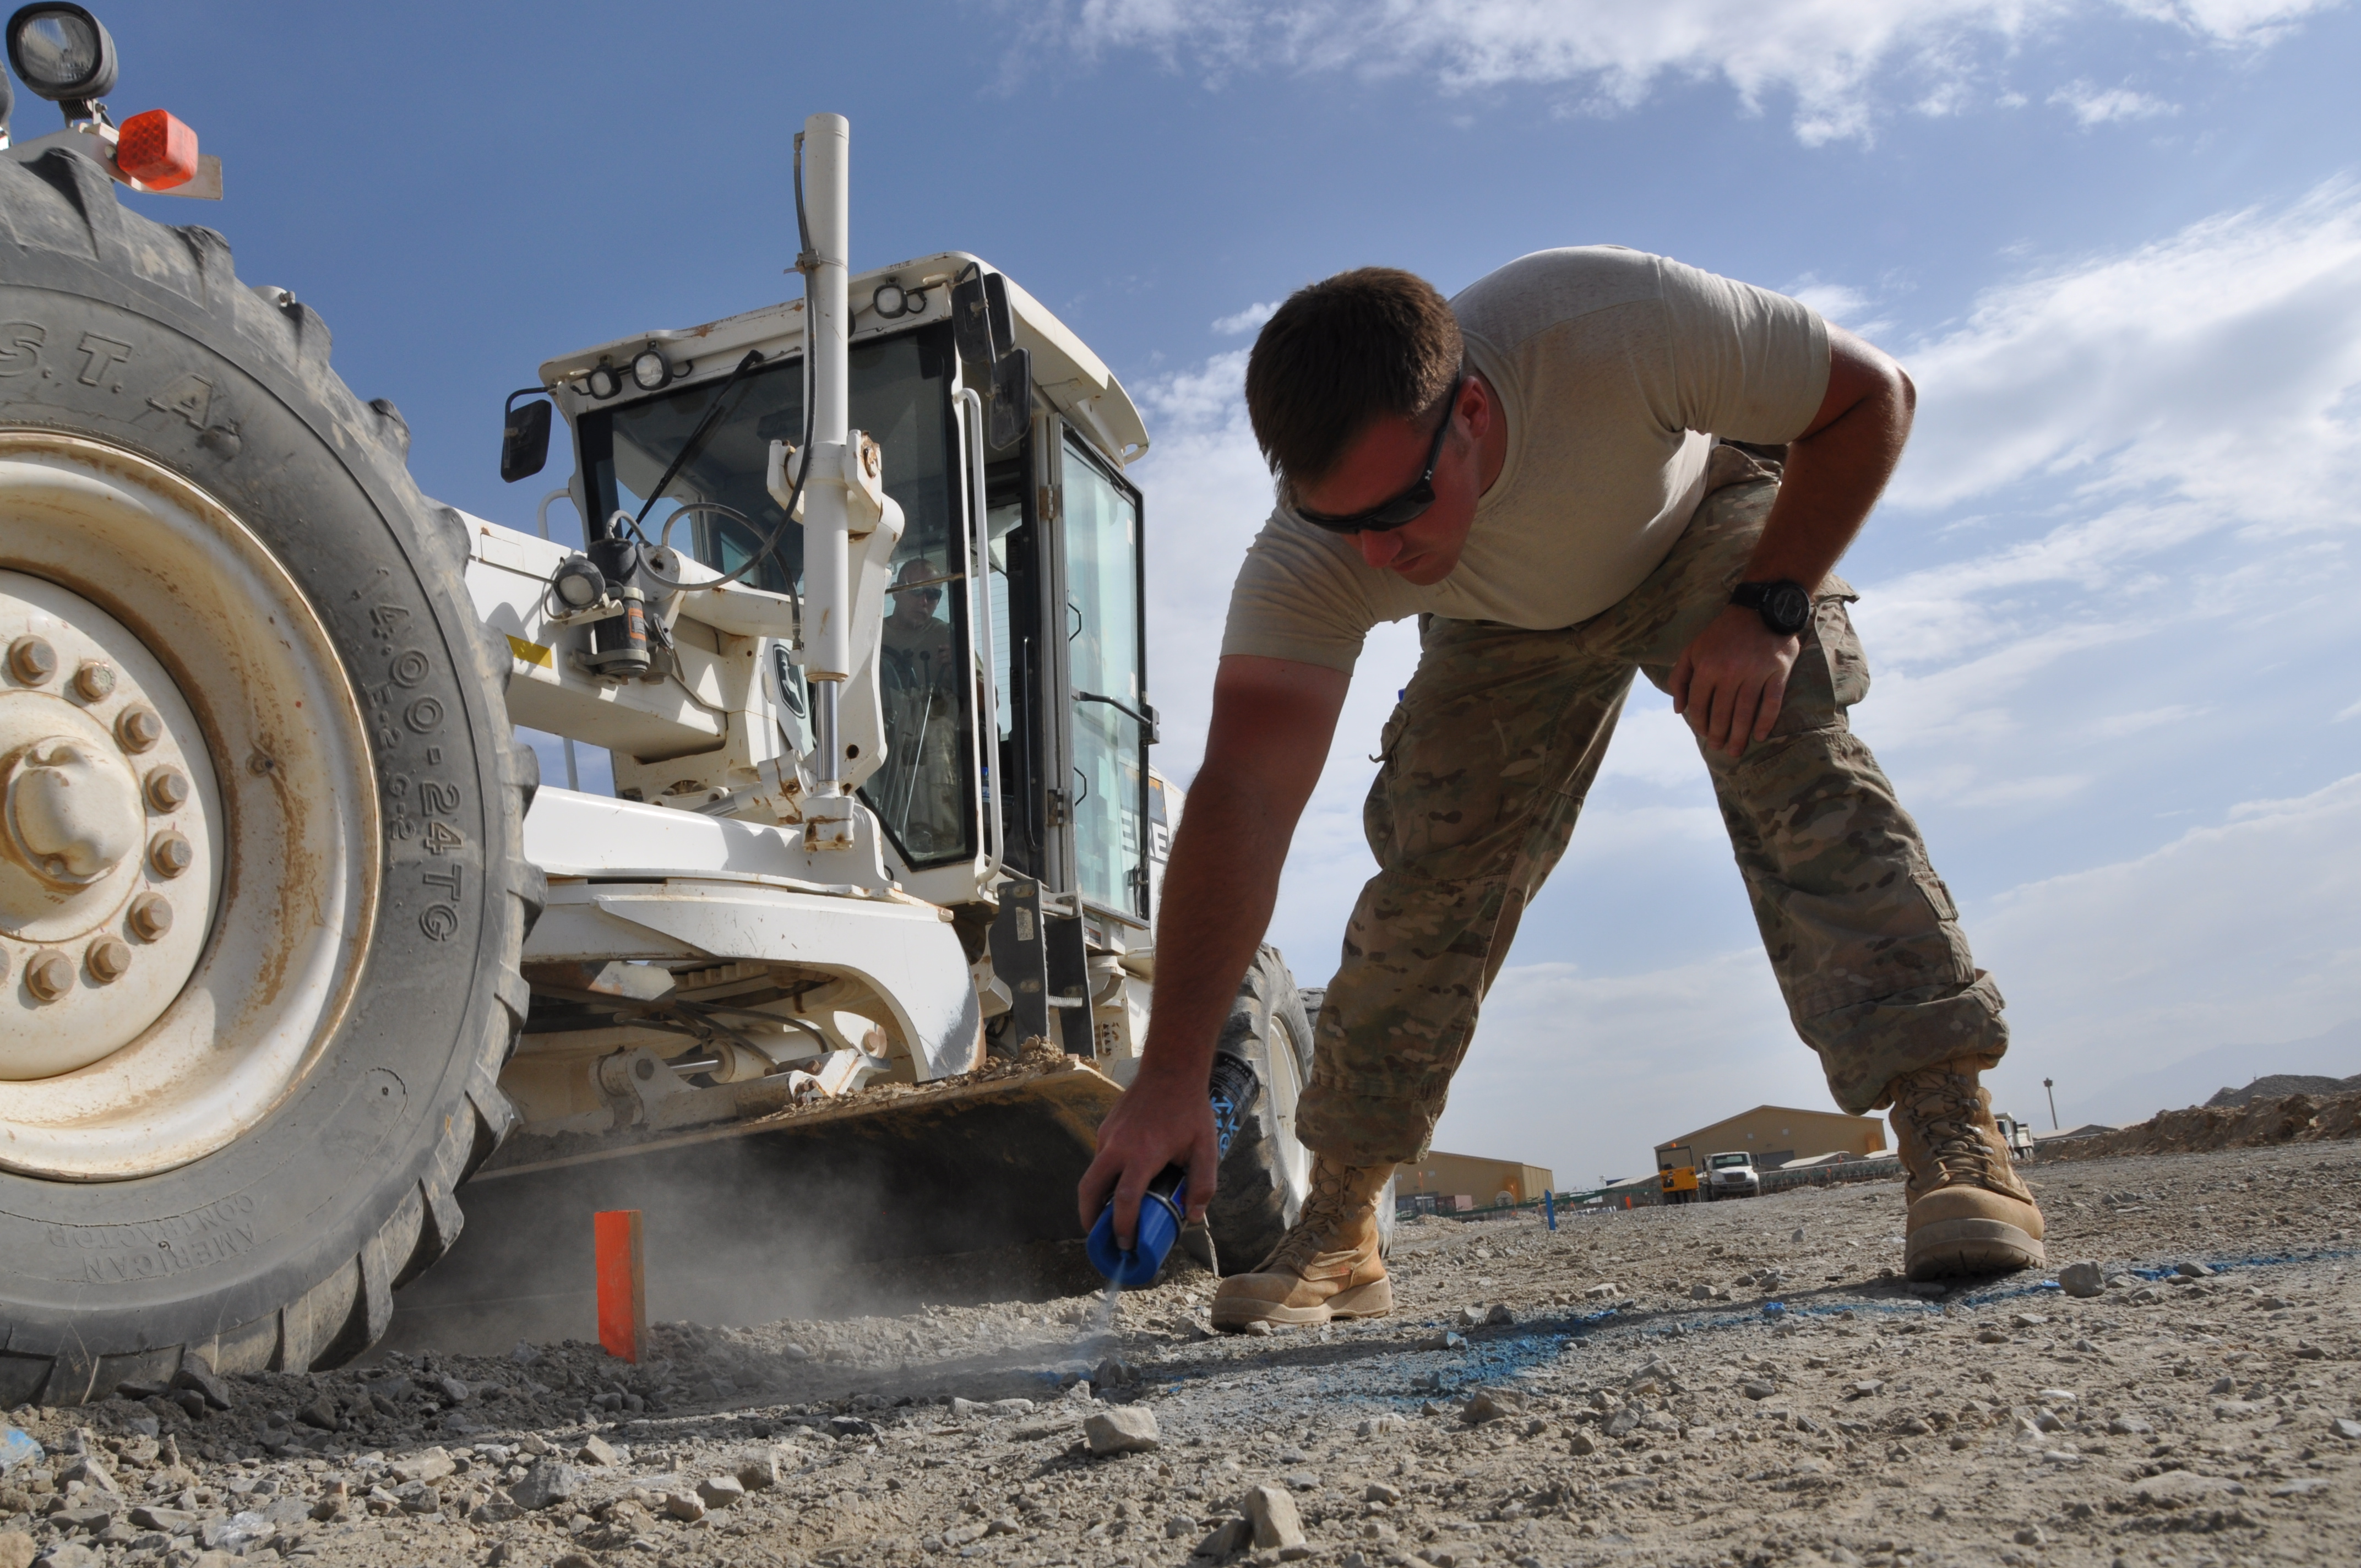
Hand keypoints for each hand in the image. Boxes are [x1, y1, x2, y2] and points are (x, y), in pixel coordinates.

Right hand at [1076, 1063, 1220, 1248]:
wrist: (1171, 1069)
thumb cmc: (1190, 1109)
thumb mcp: (1206, 1148)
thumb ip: (1202, 1184)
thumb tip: (1192, 1216)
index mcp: (1143, 1155)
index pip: (1123, 1199)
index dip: (1121, 1226)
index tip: (1125, 1243)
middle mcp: (1118, 1147)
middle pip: (1090, 1189)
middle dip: (1088, 1216)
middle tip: (1098, 1235)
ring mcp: (1108, 1135)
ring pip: (1092, 1173)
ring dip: (1094, 1196)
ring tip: (1106, 1213)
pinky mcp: (1106, 1127)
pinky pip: (1100, 1157)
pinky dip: (1104, 1174)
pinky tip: (1121, 1178)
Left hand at [1670, 605, 1800, 758]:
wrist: (1760, 610)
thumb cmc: (1722, 633)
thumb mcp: (1693, 649)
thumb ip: (1680, 678)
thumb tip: (1678, 710)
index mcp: (1707, 666)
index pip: (1699, 703)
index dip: (1700, 722)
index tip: (1703, 734)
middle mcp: (1730, 672)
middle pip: (1722, 712)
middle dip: (1719, 734)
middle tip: (1719, 748)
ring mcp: (1755, 672)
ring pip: (1745, 712)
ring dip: (1740, 735)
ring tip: (1736, 750)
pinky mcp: (1778, 672)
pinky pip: (1771, 702)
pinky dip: (1766, 721)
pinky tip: (1760, 735)